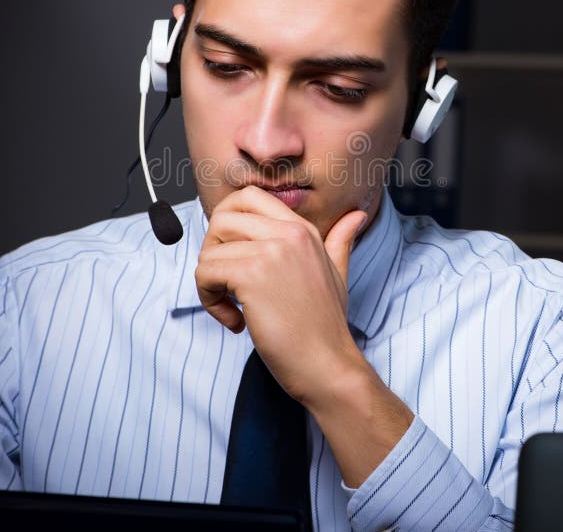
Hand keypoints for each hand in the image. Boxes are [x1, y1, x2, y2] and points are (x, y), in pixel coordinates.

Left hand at [194, 185, 366, 405]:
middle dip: (212, 250)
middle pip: (222, 217)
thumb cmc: (326, 327)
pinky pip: (205, 273)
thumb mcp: (338, 274)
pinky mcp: (252, 276)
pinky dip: (209, 299)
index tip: (233, 255)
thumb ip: (340, 240)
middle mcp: (287, 233)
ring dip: (209, 282)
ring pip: (209, 250)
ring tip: (233, 308)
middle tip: (226, 281)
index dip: (227, 223)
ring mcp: (270, 252)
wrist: (329, 365)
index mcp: (302, 229)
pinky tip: (235, 320)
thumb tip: (357, 215)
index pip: (248, 196)